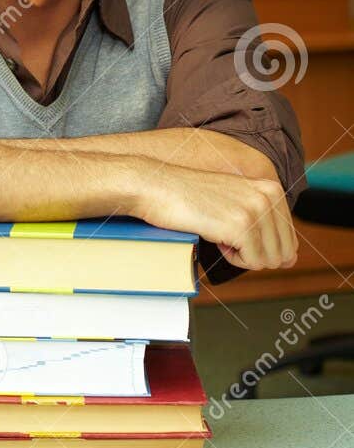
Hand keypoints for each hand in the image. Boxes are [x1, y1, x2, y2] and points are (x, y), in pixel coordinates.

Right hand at [137, 160, 297, 271]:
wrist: (156, 185)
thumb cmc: (190, 197)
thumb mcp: (236, 203)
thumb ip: (267, 227)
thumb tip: (291, 259)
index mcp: (271, 188)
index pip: (289, 239)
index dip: (261, 246)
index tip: (236, 232)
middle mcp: (269, 196)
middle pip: (283, 252)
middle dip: (255, 253)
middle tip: (227, 235)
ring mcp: (256, 210)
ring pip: (270, 260)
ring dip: (243, 256)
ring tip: (220, 233)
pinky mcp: (241, 226)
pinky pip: (252, 262)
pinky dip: (232, 258)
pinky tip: (215, 237)